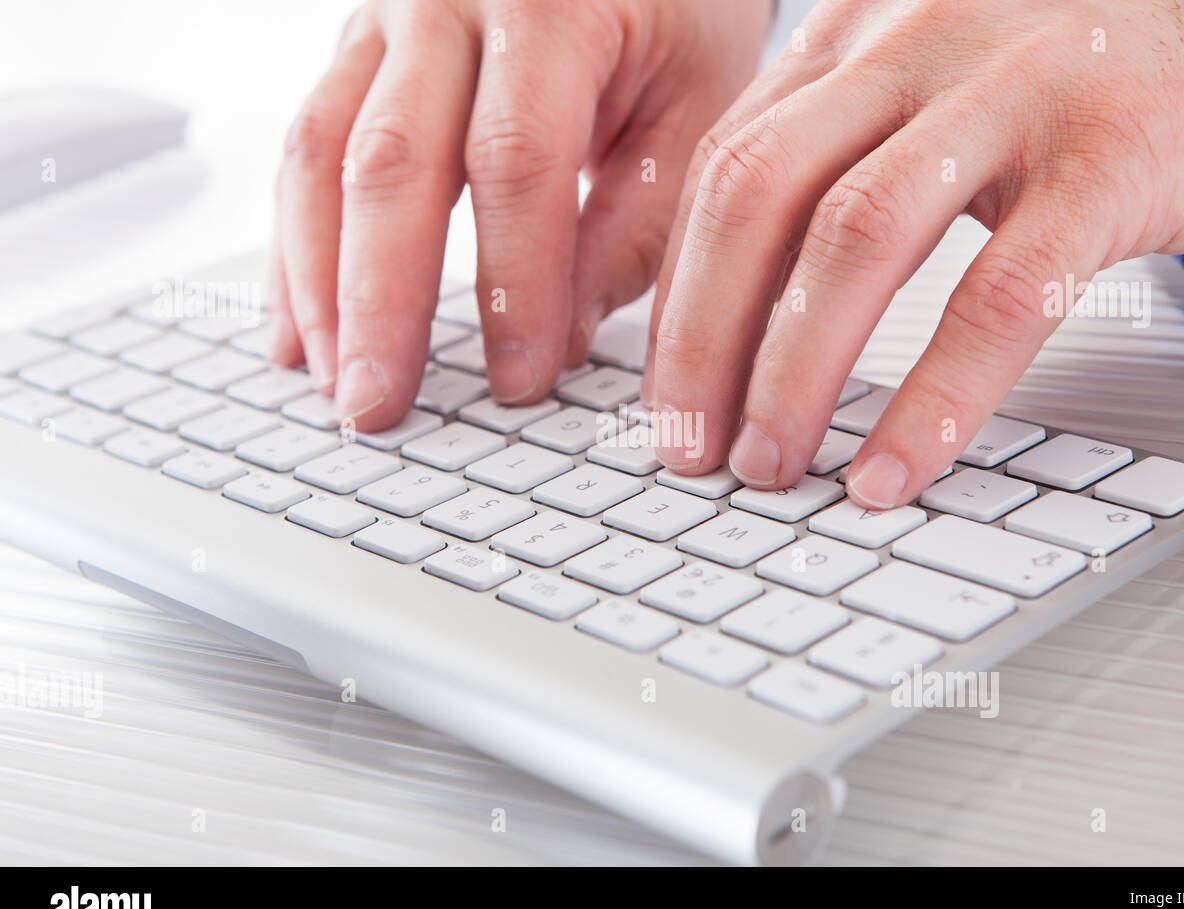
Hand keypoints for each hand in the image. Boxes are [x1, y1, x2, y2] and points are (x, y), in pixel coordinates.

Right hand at [269, 0, 769, 429]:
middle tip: (378, 405)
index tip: (519, 380)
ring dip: (318, 281)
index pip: (515, 162)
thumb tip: (569, 331)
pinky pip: (305, 146)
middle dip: (379, 301)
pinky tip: (298, 324)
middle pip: (391, 161)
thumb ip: (642, 213)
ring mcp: (385, 18)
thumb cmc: (675, 4)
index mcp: (550, 5)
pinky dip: (297, 246)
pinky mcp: (356, 48)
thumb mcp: (697, 98)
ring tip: (330, 378)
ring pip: (321, 153)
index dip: (513, 283)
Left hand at [647, 0, 1183, 506]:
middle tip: (691, 447)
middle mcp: (921, 41)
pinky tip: (894, 470)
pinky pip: (999, 296)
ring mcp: (1017, 89)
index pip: (727, 168)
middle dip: (705, 339)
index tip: (664, 394)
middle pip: (759, 196)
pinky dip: (935, 398)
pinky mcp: (1111, 157)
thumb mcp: (941, 111)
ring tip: (769, 468)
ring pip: (857, 239)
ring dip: (794, 373)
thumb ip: (848, 174)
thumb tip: (752, 319)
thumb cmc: (1091, 101)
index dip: (680, 294)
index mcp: (864, 37)